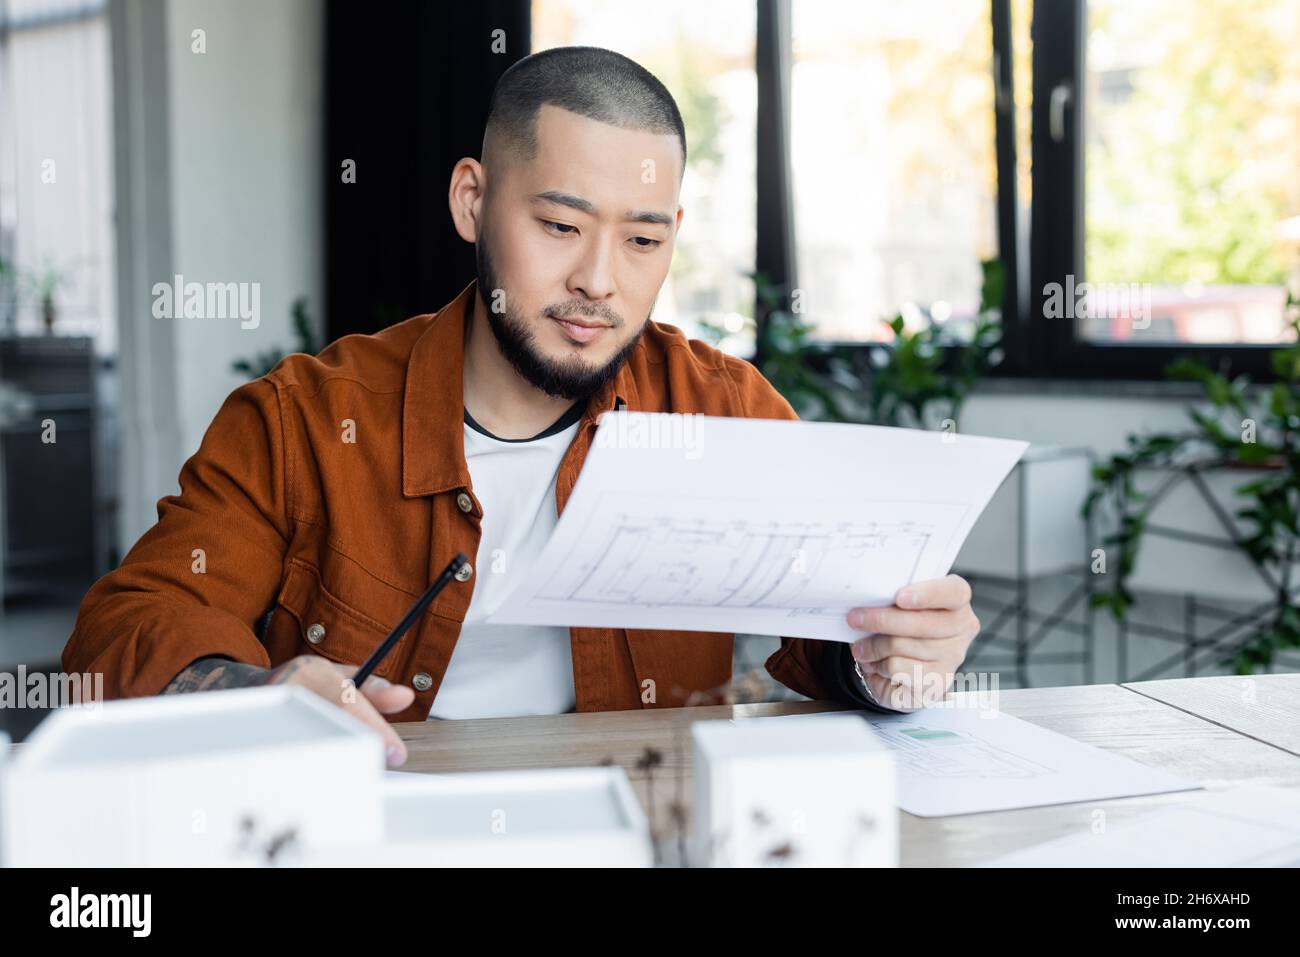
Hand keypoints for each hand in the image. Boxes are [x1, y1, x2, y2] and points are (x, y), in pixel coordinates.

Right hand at [164, 654, 413, 767]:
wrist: (230, 691)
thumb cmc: (297, 685)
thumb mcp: (334, 676)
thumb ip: (370, 686)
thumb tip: (405, 696)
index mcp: (308, 671)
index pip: (346, 699)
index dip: (374, 727)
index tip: (396, 753)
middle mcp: (283, 688)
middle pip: (328, 721)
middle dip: (359, 743)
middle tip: (383, 761)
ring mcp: (261, 714)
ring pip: (308, 742)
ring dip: (332, 758)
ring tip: (346, 767)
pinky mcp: (245, 736)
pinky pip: (283, 758)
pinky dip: (305, 769)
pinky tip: (314, 775)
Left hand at [846, 575, 978, 710]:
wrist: (901, 669)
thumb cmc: (900, 627)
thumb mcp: (899, 604)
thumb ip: (893, 597)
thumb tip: (866, 598)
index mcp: (957, 600)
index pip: (953, 592)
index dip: (927, 594)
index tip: (899, 597)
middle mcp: (962, 628)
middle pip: (920, 623)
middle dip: (880, 620)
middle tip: (854, 619)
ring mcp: (953, 657)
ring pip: (902, 645)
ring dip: (873, 646)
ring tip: (863, 647)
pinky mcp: (938, 682)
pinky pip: (898, 668)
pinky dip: (879, 665)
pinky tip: (877, 664)